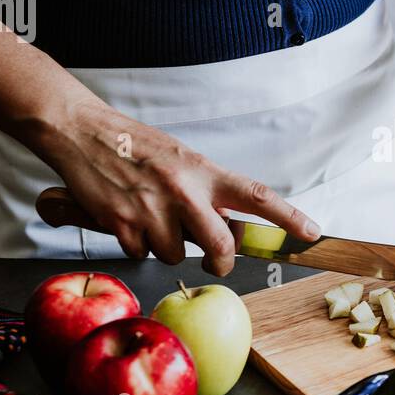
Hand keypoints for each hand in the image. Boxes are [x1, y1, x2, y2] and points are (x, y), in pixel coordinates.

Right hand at [40, 97, 319, 274]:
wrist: (82, 131)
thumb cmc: (134, 146)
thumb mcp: (180, 158)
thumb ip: (204, 189)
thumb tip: (225, 222)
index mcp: (203, 171)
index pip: (256, 195)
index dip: (288, 217)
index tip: (311, 233)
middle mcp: (183, 190)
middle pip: (221, 246)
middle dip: (221, 262)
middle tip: (215, 262)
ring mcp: (153, 209)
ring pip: (176, 255)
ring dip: (166, 246)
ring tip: (150, 217)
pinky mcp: (123, 224)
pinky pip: (141, 253)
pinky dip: (135, 243)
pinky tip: (126, 218)